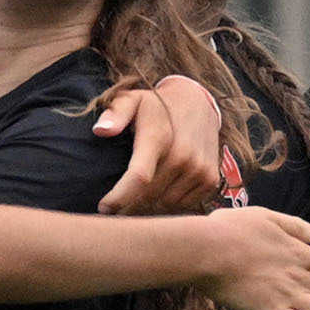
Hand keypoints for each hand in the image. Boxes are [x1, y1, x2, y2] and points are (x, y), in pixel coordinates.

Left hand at [97, 74, 222, 213]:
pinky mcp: (209, 179)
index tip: (103, 208)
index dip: (119, 197)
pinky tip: (156, 197)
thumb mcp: (132, 100)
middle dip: (128, 207)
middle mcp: (182, 156)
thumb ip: (115, 113)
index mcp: (158, 138)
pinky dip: (169, 206)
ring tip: (133, 203)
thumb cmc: (155, 107)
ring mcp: (199, 169)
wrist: (198, 104)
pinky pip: (184, 205)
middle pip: (149, 197)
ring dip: (148, 208)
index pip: (139, 177)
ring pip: (165, 205)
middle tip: (115, 209)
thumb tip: (100, 130)